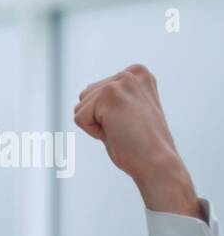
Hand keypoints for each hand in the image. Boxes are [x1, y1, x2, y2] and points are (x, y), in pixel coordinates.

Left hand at [73, 64, 200, 216]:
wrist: (156, 162)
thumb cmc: (140, 144)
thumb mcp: (127, 112)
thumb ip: (111, 98)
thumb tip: (85, 91)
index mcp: (138, 74)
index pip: (95, 92)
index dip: (104, 116)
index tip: (128, 124)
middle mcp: (131, 73)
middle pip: (85, 96)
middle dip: (98, 119)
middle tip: (125, 129)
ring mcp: (122, 81)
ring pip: (81, 107)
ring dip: (96, 125)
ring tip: (122, 130)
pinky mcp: (110, 94)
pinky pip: (79, 117)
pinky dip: (93, 132)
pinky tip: (117, 132)